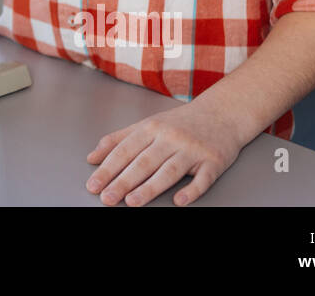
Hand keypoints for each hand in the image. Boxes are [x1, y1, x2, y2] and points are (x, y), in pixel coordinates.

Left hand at [84, 99, 247, 206]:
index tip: (94, 184)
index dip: (108, 168)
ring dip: (150, 187)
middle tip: (106, 198)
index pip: (125, 150)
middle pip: (144, 162)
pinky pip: (202, 178)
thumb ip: (118, 140)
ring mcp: (192, 150)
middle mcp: (171, 138)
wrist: (223, 113)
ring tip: (132, 202)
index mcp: (152, 128)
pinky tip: (179, 201)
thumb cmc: (181, 123)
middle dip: (123, 181)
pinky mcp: (213, 161)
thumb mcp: (147, 124)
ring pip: (169, 171)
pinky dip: (191, 190)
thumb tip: (92, 158)